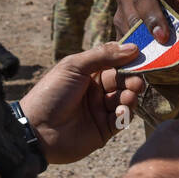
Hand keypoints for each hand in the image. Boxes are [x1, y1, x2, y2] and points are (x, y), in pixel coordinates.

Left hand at [19, 42, 145, 164]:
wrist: (37, 130)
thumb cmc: (52, 93)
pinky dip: (125, 113)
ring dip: (130, 96)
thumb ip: (103, 55)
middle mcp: (96, 90)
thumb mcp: (74, 67)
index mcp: (88, 73)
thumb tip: (132, 47)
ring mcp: (100, 110)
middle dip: (132, 79)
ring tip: (128, 96)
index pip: (114, 62)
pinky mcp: (104, 130)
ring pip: (125, 99)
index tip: (141, 56)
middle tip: (137, 81)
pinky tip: (119, 111)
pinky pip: (122, 119)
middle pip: (123, 81)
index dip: (127, 59)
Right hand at [114, 0, 178, 75]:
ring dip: (147, 56)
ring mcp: (121, 16)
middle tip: (166, 58)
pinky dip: (145, 65)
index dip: (151, 17)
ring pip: (126, 38)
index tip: (164, 37)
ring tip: (173, 68)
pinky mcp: (120, 36)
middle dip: (147, 40)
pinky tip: (163, 73)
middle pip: (130, 18)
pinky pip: (126, 52)